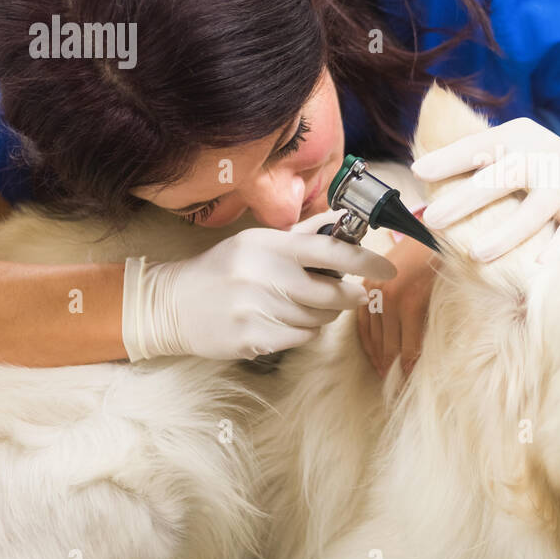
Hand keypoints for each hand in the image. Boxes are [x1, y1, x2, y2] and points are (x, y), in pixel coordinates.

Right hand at [121, 209, 396, 361]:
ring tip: (311, 305)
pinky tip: (291, 321)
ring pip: (318, 317)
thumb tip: (344, 220)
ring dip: (326, 313)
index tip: (387, 268)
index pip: (329, 250)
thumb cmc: (224, 268)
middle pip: (331, 292)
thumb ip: (303, 234)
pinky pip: (300, 337)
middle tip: (355, 294)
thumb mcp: (258, 242)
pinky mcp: (251, 338)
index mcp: (267, 245)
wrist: (173, 304)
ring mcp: (256, 310)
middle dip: (350, 295)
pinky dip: (305, 330)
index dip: (365, 260)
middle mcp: (262, 276)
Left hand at [355, 234, 438, 379]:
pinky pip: (410, 341)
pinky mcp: (409, 301)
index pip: (365, 330)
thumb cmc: (428, 252)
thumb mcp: (402, 273)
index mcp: (370, 287)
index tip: (381, 373)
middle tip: (392, 389)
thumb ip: (392, 298)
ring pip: (391, 345)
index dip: (373, 355)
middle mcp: (374, 292)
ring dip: (396, 369)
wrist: (445, 231)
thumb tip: (396, 336)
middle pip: (376, 341)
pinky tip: (415, 372)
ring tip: (402, 387)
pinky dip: (412, 361)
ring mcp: (390, 297)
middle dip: (384, 367)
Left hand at [410, 118, 559, 263]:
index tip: (419, 173)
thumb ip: (470, 159)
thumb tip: (418, 176)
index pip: (478, 146)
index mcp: (515, 137)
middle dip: (466, 199)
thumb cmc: (530, 163)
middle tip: (433, 219)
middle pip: (502, 178)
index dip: (449, 159)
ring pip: (535, 210)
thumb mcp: (506, 147)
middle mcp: (540, 157)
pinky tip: (540, 264)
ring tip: (476, 253)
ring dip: (506, 233)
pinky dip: (558, 247)